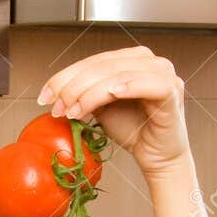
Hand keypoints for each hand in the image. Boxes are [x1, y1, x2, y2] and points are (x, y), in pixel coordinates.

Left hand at [37, 45, 189, 176]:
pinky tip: (109, 95)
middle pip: (103, 66)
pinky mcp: (172, 89)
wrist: (157, 156)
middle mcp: (149, 60)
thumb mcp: (101, 107)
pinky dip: (125, 87)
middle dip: (73, 87)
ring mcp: (163, 72)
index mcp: (131, 59)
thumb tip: (54, 93)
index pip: (93, 61)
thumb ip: (84, 93)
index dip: (65, 77)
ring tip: (72, 112)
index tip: (44, 96)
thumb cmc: (133, 129)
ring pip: (118, 74)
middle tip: (56, 106)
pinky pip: (146, 84)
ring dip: (89, 93)